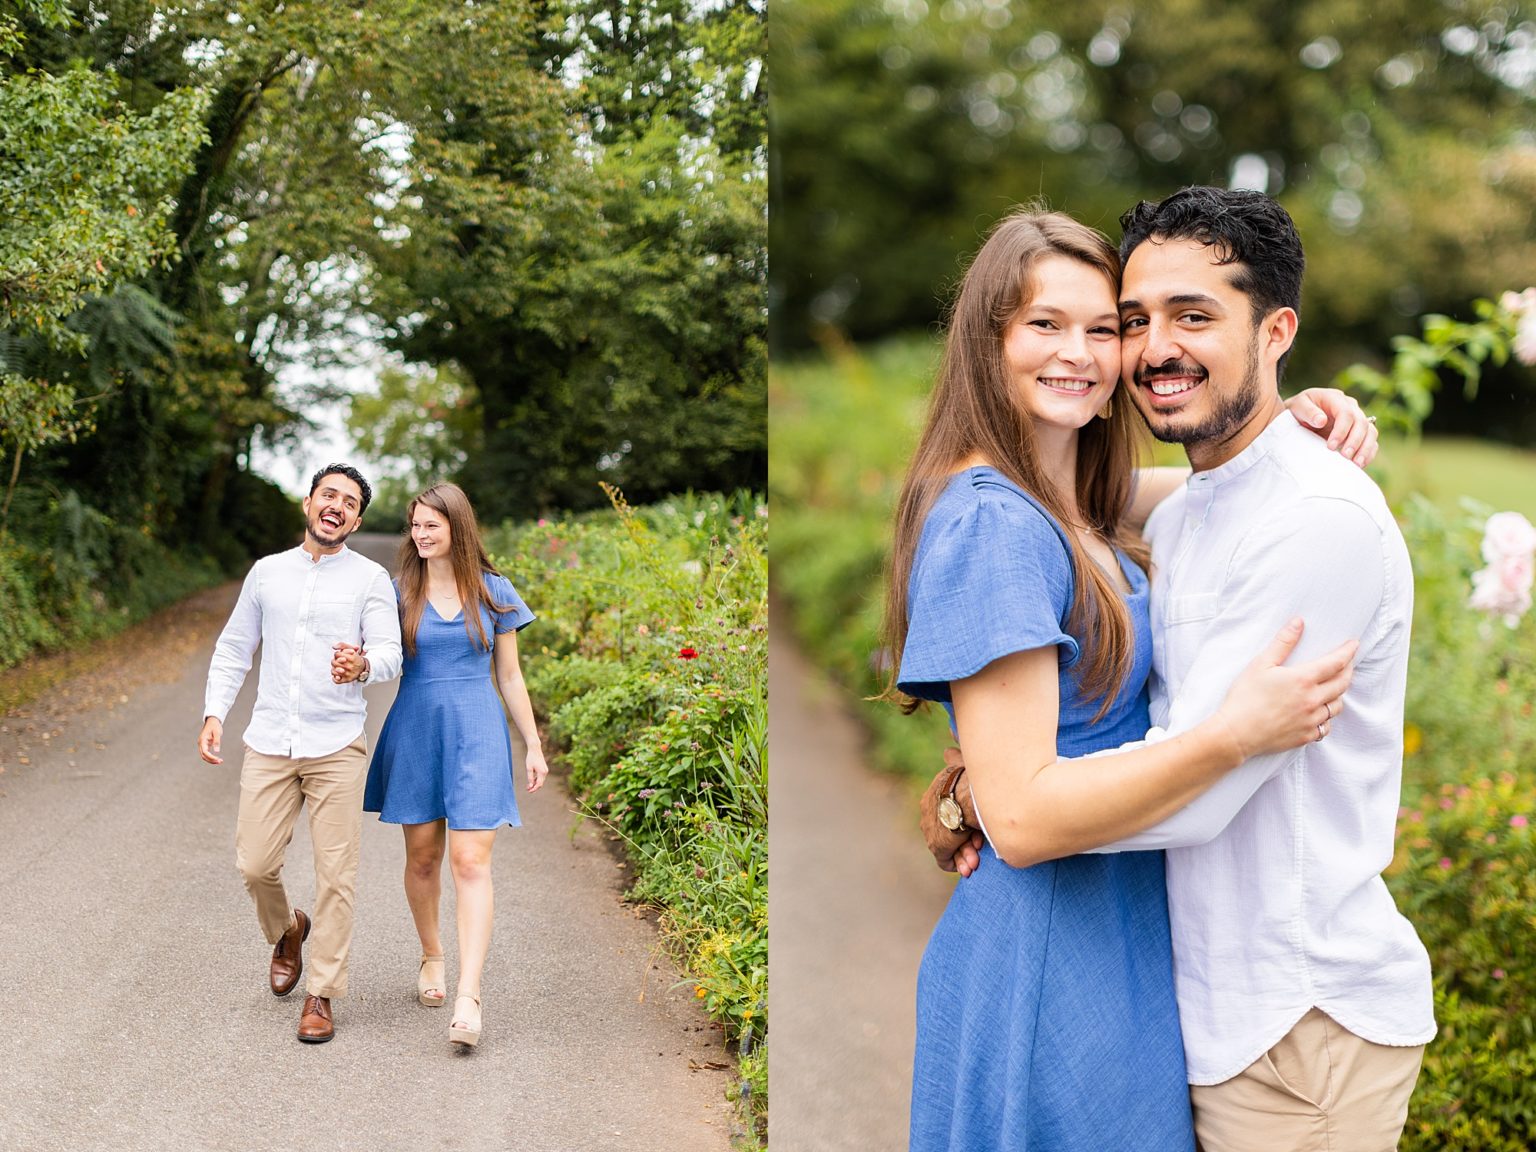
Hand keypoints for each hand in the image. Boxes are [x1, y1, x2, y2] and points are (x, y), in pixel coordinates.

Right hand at [198, 716, 222, 764]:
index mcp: (202, 740)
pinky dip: (211, 756)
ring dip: (211, 759)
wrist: (212, 721)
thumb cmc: (214, 725)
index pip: (205, 752)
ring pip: (204, 755)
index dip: (211, 757)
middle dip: (211, 760)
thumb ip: (217, 741)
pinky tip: (217, 758)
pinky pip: (206, 753)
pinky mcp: (205, 745)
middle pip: (203, 755)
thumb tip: (217, 751)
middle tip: (220, 761)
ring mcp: (202, 744)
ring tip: (219, 761)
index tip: (217, 759)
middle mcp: (201, 743)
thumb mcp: (217, 732)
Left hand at [331, 642, 366, 683]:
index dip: (337, 654)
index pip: (337, 654)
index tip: (339, 655)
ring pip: (333, 671)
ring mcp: (348, 674)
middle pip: (334, 663)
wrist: (363, 667)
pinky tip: (337, 675)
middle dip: (334, 661)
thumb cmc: (354, 657)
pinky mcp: (347, 680)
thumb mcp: (350, 649)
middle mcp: (350, 666)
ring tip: (337, 667)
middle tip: (337, 661)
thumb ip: (342, 645)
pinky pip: (337, 680)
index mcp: (351, 658)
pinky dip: (335, 678)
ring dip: (333, 669)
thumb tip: (333, 647)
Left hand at [524, 746, 548, 792]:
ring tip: (528, 786)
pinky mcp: (544, 769)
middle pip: (540, 783)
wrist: (535, 749)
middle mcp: (545, 772)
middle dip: (534, 787)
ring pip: (541, 780)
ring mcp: (545, 770)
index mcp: (542, 772)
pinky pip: (541, 777)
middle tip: (527, 789)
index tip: (529, 791)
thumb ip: (530, 778)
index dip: (534, 789)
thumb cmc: (531, 758)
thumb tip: (530, 786)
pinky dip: (536, 779)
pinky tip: (531, 780)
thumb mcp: (529, 768)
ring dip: (535, 783)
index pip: (539, 784)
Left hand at [920, 748, 982, 874]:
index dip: (965, 820)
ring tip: (977, 859)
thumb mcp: (964, 764)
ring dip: (965, 853)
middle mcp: (930, 811)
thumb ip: (955, 759)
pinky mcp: (937, 845)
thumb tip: (947, 750)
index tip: (978, 827)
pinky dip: (958, 862)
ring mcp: (932, 829)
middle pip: (950, 830)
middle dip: (966, 841)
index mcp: (936, 792)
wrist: (970, 795)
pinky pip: (946, 859)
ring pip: (949, 846)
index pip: (949, 810)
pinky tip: (970, 864)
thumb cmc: (973, 776)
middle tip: (980, 848)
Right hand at [1213, 618, 1357, 759]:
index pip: (1336, 662)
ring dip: (1339, 694)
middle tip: (1347, 663)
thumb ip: (1283, 642)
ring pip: (1338, 706)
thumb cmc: (1245, 697)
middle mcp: (1313, 700)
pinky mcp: (1306, 736)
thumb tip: (1298, 622)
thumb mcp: (1261, 664)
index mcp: (1303, 679)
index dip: (1348, 652)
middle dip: (1348, 670)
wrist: (1236, 734)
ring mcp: (1311, 720)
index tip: (1354, 644)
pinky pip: (1327, 726)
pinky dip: (1327, 717)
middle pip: (1343, 683)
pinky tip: (1320, 713)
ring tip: (1333, 687)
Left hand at [1285, 388, 1378, 467]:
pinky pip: (1370, 441)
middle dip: (1355, 441)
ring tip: (1356, 464)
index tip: (1330, 446)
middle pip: (1361, 423)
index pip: (1346, 413)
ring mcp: (1356, 419)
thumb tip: (1321, 421)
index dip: (1341, 430)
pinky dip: (1368, 453)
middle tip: (1345, 456)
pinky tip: (1360, 464)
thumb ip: (1308, 411)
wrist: (1297, 416)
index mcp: (1335, 398)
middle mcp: (1350, 407)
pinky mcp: (1358, 432)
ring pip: (1370, 432)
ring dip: (1365, 448)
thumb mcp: (1297, 406)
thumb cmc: (1297, 410)